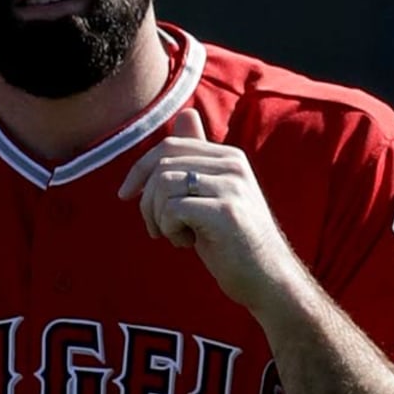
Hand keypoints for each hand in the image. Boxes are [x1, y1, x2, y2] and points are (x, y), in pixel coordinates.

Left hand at [118, 108, 300, 312]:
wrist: (268, 279)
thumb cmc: (233, 241)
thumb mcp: (211, 194)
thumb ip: (196, 160)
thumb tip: (186, 114)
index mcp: (228, 157)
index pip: (169, 145)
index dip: (139, 169)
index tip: (125, 194)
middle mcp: (232, 165)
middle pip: (162, 163)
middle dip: (145, 198)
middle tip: (155, 227)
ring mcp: (231, 187)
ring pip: (163, 184)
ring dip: (157, 216)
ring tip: (175, 235)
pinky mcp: (226, 212)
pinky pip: (172, 209)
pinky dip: (168, 229)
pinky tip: (186, 243)